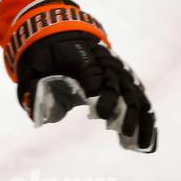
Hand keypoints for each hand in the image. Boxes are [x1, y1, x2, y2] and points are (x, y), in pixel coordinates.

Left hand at [15, 31, 157, 152]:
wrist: (63, 35)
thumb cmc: (49, 55)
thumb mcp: (34, 65)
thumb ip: (33, 88)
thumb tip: (38, 118)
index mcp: (86, 60)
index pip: (100, 79)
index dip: (105, 96)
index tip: (101, 113)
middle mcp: (109, 66)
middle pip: (125, 89)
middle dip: (127, 113)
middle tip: (124, 134)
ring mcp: (121, 74)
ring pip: (138, 97)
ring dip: (142, 122)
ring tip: (141, 145)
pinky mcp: (127, 83)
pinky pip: (141, 102)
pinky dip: (146, 121)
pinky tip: (146, 142)